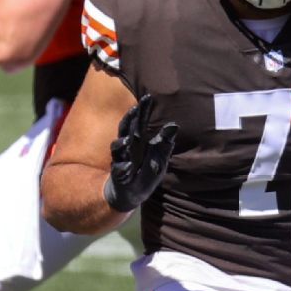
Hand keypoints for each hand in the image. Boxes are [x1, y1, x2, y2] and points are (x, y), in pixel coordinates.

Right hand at [102, 94, 178, 212]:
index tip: (148, 97)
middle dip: (130, 120)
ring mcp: (121, 160)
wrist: (133, 193)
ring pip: (117, 148)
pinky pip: (118, 170)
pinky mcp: (118, 175)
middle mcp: (127, 147)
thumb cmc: (147, 171)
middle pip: (126, 130)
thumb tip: (174, 125)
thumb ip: (165, 142)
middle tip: (135, 109)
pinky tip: (128, 168)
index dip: (142, 110)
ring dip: (121, 144)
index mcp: (139, 141)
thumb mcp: (160, 158)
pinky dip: (122, 169)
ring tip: (128, 140)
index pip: (139, 122)